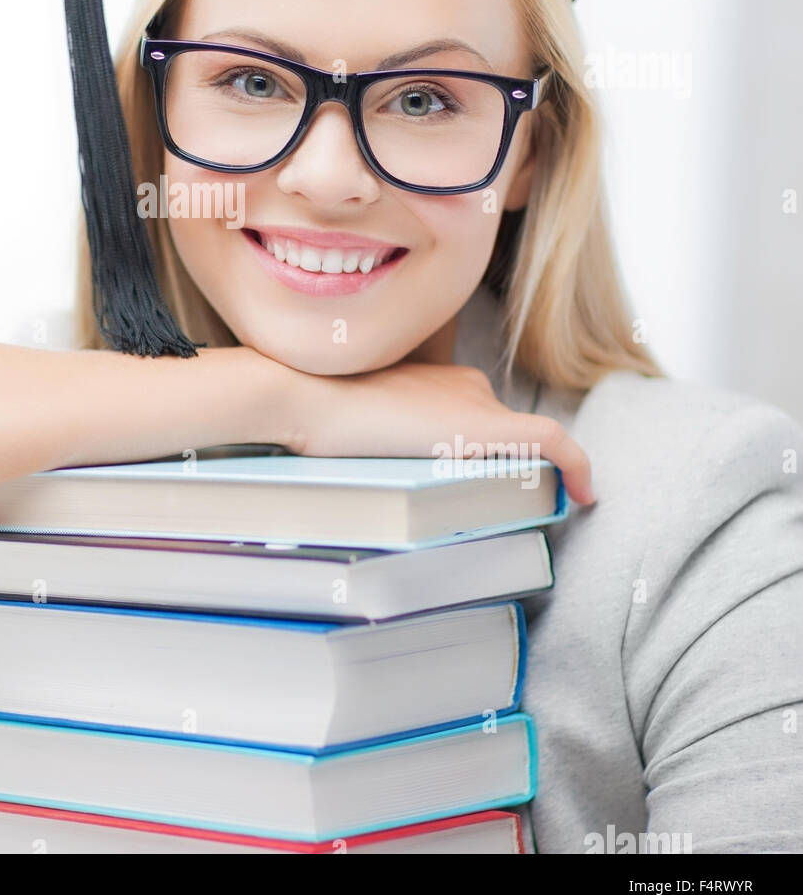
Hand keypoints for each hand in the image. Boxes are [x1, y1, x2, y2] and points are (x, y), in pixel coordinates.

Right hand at [270, 359, 593, 505]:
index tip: (482, 488)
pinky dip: (576, 465)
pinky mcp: (487, 425)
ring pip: (520, 446)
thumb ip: (381, 442)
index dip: (485, 458)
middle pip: (500, 437)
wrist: (307, 399)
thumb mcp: (353, 428)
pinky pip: (553, 442)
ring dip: (528, 479)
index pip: (474, 423)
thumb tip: (377, 489)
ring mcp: (476, 402)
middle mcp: (464, 384)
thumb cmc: (315, 418)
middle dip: (506, 474)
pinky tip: (586, 494)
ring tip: (528, 513)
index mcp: (435, 381)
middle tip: (496, 513)